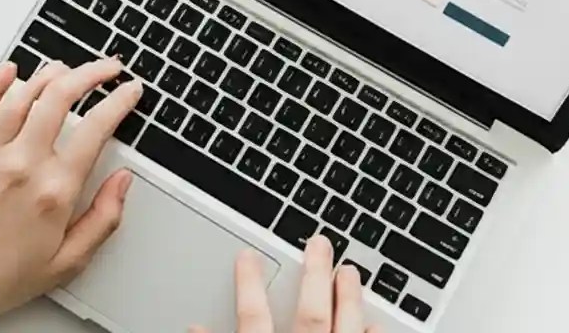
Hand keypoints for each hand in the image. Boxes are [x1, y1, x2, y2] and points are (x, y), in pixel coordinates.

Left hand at [0, 58, 140, 328]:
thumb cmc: (2, 276)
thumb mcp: (69, 261)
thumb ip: (104, 218)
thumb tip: (122, 182)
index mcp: (55, 189)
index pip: (96, 127)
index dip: (119, 101)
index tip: (129, 91)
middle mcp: (23, 163)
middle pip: (61, 95)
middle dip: (91, 73)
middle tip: (106, 68)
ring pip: (24, 93)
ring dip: (50, 73)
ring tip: (67, 68)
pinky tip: (10, 71)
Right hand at [192, 236, 379, 332]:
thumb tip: (194, 328)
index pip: (252, 319)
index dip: (249, 285)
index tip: (248, 256)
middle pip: (310, 315)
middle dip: (315, 275)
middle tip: (320, 244)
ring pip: (344, 329)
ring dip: (348, 299)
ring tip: (350, 271)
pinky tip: (374, 324)